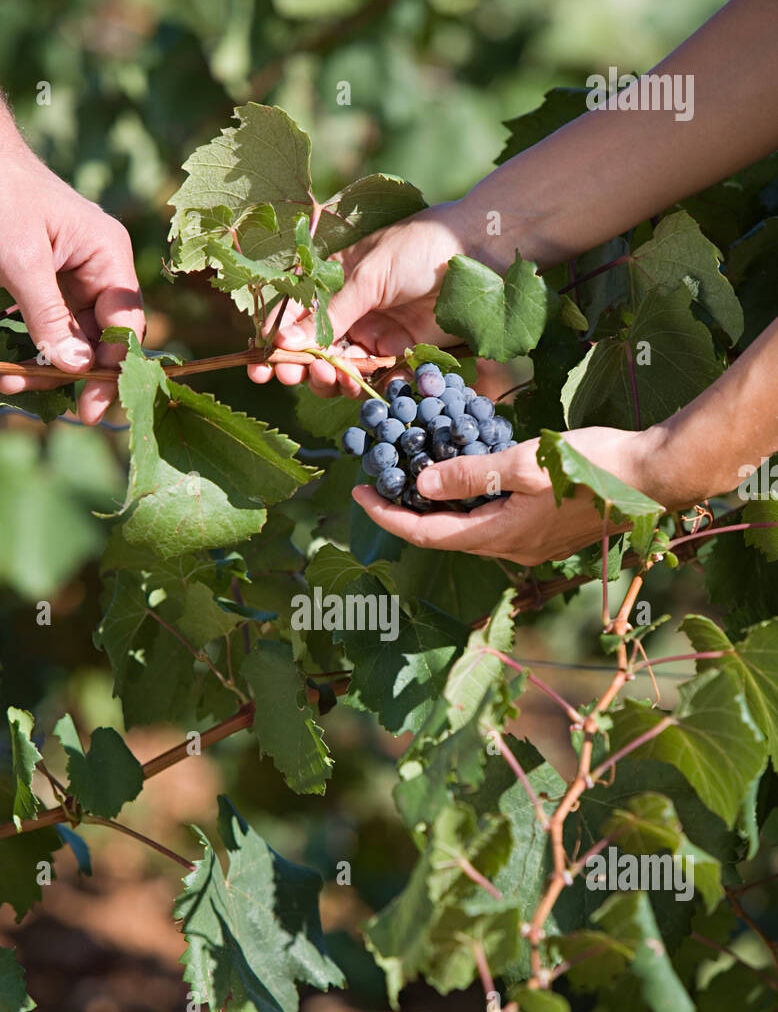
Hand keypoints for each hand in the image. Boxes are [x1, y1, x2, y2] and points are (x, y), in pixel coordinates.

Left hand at [0, 134, 144, 423]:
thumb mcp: (19, 260)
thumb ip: (49, 316)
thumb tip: (76, 367)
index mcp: (109, 257)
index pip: (127, 326)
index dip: (114, 369)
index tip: (93, 404)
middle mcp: (99, 271)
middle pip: (104, 340)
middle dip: (81, 376)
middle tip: (69, 414)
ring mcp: (73, 280)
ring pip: (74, 341)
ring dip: (49, 369)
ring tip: (12, 386)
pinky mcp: (47, 286)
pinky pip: (50, 330)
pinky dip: (33, 352)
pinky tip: (9, 370)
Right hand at [248, 200, 516, 400]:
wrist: (477, 253)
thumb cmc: (420, 248)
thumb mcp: (369, 275)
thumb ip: (331, 312)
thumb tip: (286, 342)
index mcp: (333, 280)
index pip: (294, 313)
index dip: (276, 340)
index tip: (262, 365)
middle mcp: (350, 308)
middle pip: (314, 347)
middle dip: (303, 364)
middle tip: (296, 375)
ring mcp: (375, 331)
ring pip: (342, 366)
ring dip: (333, 378)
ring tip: (336, 381)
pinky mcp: (402, 350)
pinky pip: (379, 376)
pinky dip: (370, 386)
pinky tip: (364, 389)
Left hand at [353, 427, 661, 565]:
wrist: (656, 477)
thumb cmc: (594, 465)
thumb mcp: (523, 463)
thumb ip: (469, 475)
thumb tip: (420, 484)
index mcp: (500, 536)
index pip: (425, 533)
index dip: (386, 515)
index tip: (356, 492)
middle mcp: (511, 549)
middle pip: (442, 536)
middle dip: (404, 511)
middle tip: (377, 479)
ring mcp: (530, 544)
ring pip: (468, 529)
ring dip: (437, 507)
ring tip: (410, 475)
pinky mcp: (546, 532)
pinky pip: (494, 522)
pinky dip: (469, 503)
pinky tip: (464, 477)